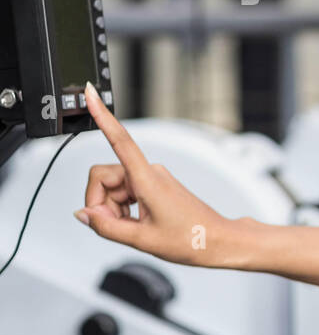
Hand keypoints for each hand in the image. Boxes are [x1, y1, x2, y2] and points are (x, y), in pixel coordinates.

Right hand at [74, 83, 236, 266]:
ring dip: (113, 210)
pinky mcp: (154, 185)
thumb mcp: (142, 239)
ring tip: (135, 227)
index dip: (102, 116)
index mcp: (147, 179)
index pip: (120, 140)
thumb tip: (83, 214)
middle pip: (103, 178)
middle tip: (118, 225)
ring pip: (113, 188)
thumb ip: (106, 226)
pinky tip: (137, 223)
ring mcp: (152, 178)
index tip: (90, 94)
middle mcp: (149, 172)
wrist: (218, 240)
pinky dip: (123, 209)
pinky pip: (125, 192)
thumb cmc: (192, 238)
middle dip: (101, 203)